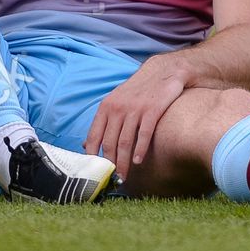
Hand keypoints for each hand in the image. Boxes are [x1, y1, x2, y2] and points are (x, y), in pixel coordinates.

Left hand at [83, 58, 185, 179]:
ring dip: (123, 162)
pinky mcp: (152, 109)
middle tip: (112, 180)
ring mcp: (135, 109)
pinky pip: (144, 134)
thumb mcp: (116, 101)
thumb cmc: (138, 90)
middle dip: (110, 164)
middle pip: (110, 143)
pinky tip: (138, 161)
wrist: (164, 71)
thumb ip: (103, 122)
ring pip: (125, 142)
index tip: (94, 171)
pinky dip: (140, 149)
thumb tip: (85, 144)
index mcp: (106, 107)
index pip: (94, 136)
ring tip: (124, 176)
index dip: (93, 156)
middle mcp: (118, 108)